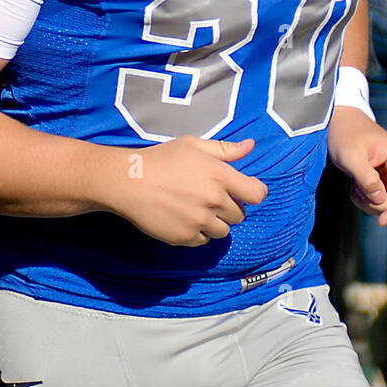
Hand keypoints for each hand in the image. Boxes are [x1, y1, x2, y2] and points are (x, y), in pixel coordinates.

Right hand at [107, 136, 267, 246]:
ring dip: (215, 222)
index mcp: (221, 176)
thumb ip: (225, 150)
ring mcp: (200, 221)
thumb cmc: (162, 159)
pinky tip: (184, 218)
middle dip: (230, 208)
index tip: (243, 191)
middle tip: (210, 198)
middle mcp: (214, 200)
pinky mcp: (184, 237)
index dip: (253, 193)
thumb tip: (250, 146)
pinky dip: (198, 233)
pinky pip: (203, 240)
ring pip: (223, 231)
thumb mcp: (194, 145)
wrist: (129, 181)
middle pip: (239, 215)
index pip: (257, 194)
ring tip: (197, 209)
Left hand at [327, 105, 386, 226]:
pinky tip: (355, 185)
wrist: (340, 120)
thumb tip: (380, 199)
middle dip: (377, 203)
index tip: (382, 221)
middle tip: (357, 191)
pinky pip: (380, 198)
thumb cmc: (345, 134)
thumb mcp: (350, 157)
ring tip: (354, 187)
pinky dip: (366, 198)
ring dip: (370, 201)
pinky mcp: (384, 177)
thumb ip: (366, 178)